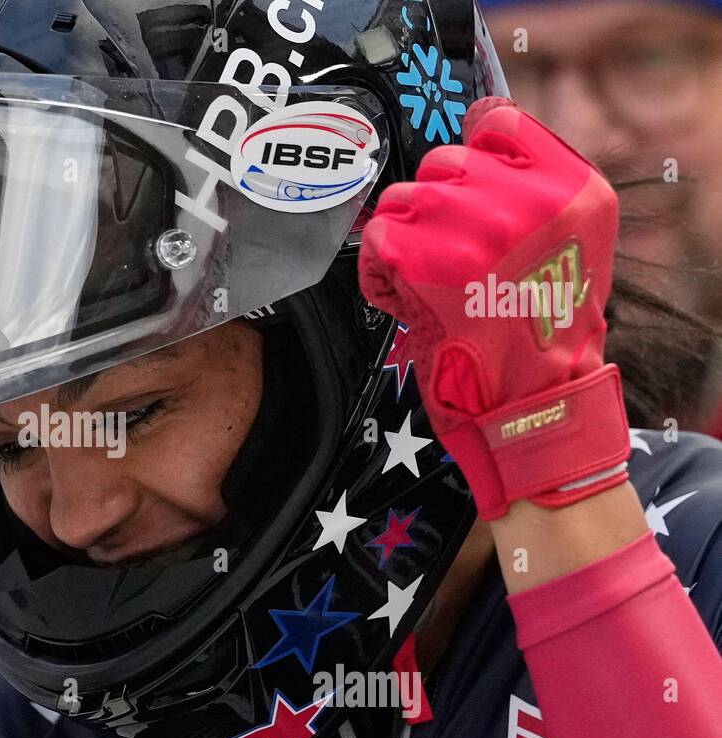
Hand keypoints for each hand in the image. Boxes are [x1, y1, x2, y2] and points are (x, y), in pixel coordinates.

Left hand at [359, 98, 629, 519]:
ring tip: (434, 283)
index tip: (469, 189)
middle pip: (441, 162)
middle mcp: (523, 197)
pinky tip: (411, 300)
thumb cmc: (541, 330)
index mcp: (571, 187)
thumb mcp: (574, 243)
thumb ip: (535, 186)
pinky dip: (381, 272)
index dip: (474, 155)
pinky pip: (376, 240)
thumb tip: (477, 138)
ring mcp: (468, 223)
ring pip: (402, 198)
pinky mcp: (420, 257)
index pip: (497, 123)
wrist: (529, 402)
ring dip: (406, 239)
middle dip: (436, 207)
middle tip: (454, 260)